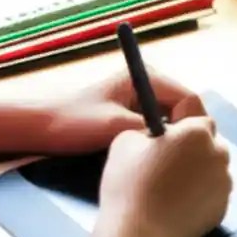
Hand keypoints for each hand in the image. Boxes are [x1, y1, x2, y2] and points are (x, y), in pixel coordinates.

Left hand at [41, 67, 207, 154]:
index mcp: (147, 76)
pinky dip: (160, 141)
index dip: (193, 124)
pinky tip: (154, 158)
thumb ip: (154, 130)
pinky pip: (160, 127)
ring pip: (174, 121)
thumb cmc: (76, 123)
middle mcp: (149, 82)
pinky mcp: (136, 112)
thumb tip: (184, 140)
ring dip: (172, 139)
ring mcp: (143, 98)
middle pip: (185, 109)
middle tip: (181, 159)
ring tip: (167, 161)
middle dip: (185, 132)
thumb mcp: (118, 127)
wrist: (43, 128)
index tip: (188, 149)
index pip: (190, 98)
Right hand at [99, 119, 231, 236]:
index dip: (183, 128)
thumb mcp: (126, 141)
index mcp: (198, 133)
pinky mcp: (222, 209)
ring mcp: (224, 185)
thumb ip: (148, 129)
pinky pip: (213, 194)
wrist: (138, 235)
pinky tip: (178, 204)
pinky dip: (200, 196)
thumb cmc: (129, 184)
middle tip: (168, 163)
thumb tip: (157, 136)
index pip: (199, 119)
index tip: (169, 139)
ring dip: (199, 172)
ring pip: (213, 170)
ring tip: (171, 187)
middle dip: (194, 150)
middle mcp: (219, 155)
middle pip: (211, 144)